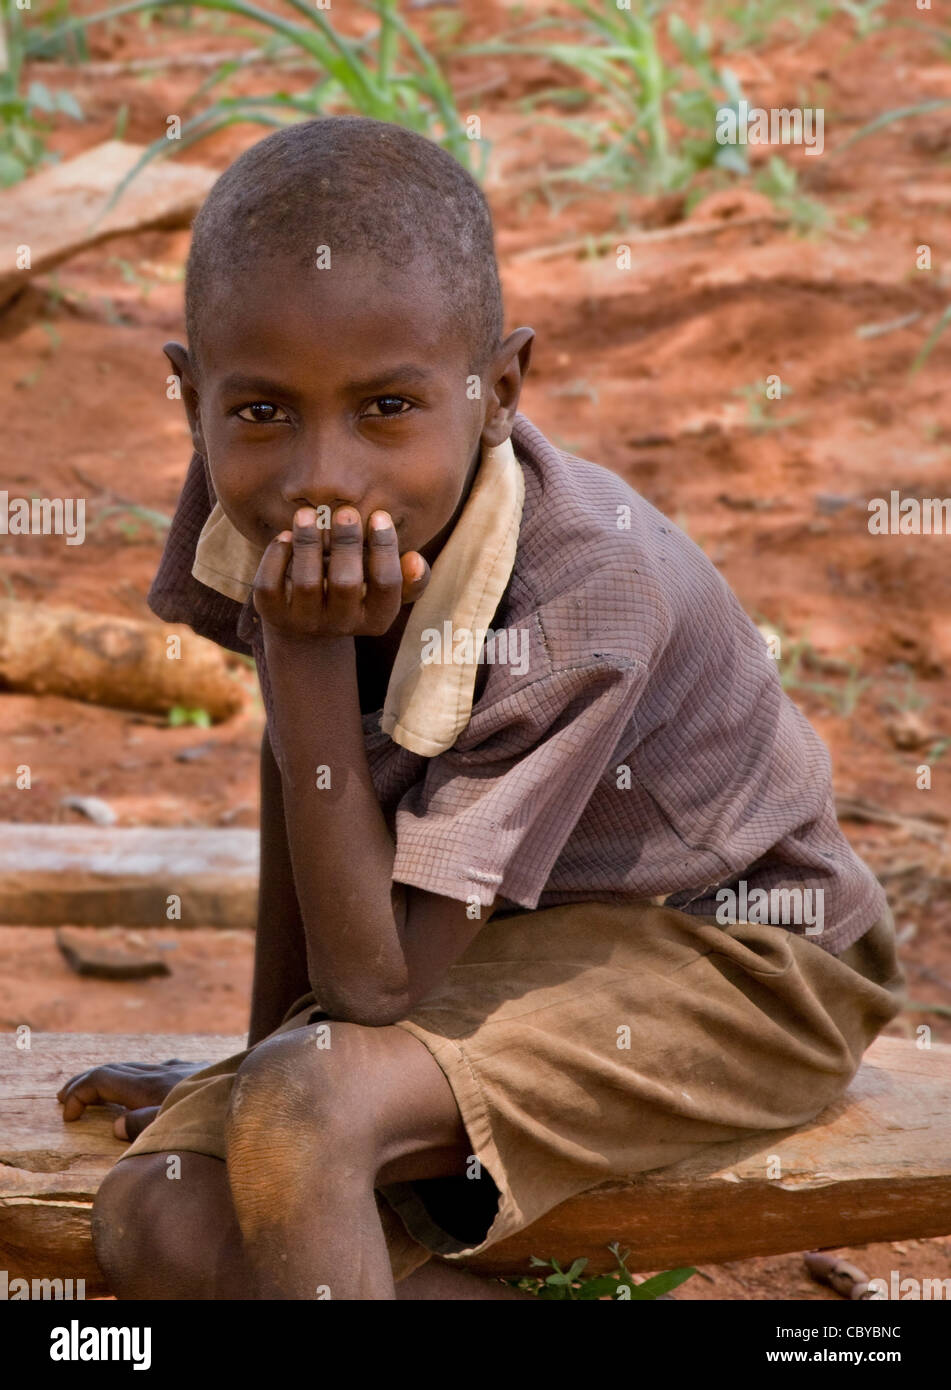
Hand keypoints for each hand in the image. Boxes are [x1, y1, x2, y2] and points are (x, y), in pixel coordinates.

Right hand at [57, 1059, 207, 1141]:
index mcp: (150, 1085)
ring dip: (107, 1078)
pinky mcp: (191, 1071)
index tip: (68, 1115)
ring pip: (132, 1067)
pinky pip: (152, 1069)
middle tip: (64, 1098)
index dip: (80, 1092)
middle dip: (85, 1081)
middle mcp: (160, 1072)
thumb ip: (144, 1126)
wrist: (255, 1084)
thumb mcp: (177, 1126)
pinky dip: (132, 1076)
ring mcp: (176, 1069)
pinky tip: (138, 1085)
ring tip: (92, 1093)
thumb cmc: (216, 1112)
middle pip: (113, 1069)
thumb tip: (115, 1128)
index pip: (102, 1079)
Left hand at [252, 505, 430, 639]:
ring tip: (307, 513)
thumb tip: (414, 559)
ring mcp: (305, 623)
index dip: (385, 548)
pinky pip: (270, 586)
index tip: (380, 516)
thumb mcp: (384, 591)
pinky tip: (285, 536)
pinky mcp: (273, 615)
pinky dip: (276, 558)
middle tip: (345, 512)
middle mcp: (341, 626)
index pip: (386, 584)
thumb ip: (408, 578)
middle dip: (347, 544)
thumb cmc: (355, 593)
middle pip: (346, 583)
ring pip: (307, 583)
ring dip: (308, 543)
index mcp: (376, 619)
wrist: (308, 628)